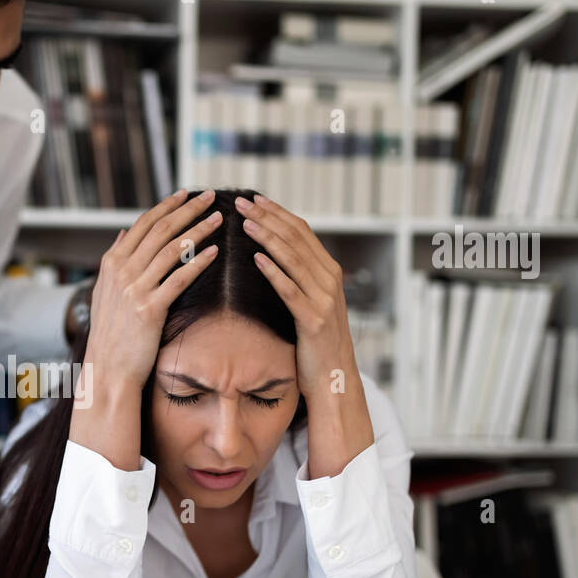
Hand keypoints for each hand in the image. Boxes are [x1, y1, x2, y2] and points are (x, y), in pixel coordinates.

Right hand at [85, 188, 221, 388]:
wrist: (107, 369)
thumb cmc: (110, 333)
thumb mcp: (104, 291)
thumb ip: (114, 260)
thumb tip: (123, 233)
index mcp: (112, 263)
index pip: (142, 224)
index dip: (166, 206)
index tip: (186, 194)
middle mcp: (122, 272)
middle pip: (160, 230)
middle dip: (188, 210)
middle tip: (210, 197)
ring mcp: (135, 290)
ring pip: (172, 250)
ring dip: (198, 231)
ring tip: (218, 220)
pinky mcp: (150, 309)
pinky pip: (179, 279)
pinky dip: (198, 263)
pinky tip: (215, 252)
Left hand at [235, 194, 358, 402]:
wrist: (334, 378)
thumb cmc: (315, 342)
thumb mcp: (311, 303)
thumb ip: (300, 278)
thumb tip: (274, 255)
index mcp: (329, 272)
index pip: (302, 231)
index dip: (277, 213)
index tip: (254, 199)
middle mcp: (330, 280)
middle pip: (297, 238)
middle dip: (268, 217)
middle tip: (242, 202)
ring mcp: (325, 299)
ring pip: (294, 259)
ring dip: (268, 237)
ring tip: (245, 222)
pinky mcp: (314, 320)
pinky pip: (291, 291)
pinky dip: (273, 272)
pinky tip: (256, 259)